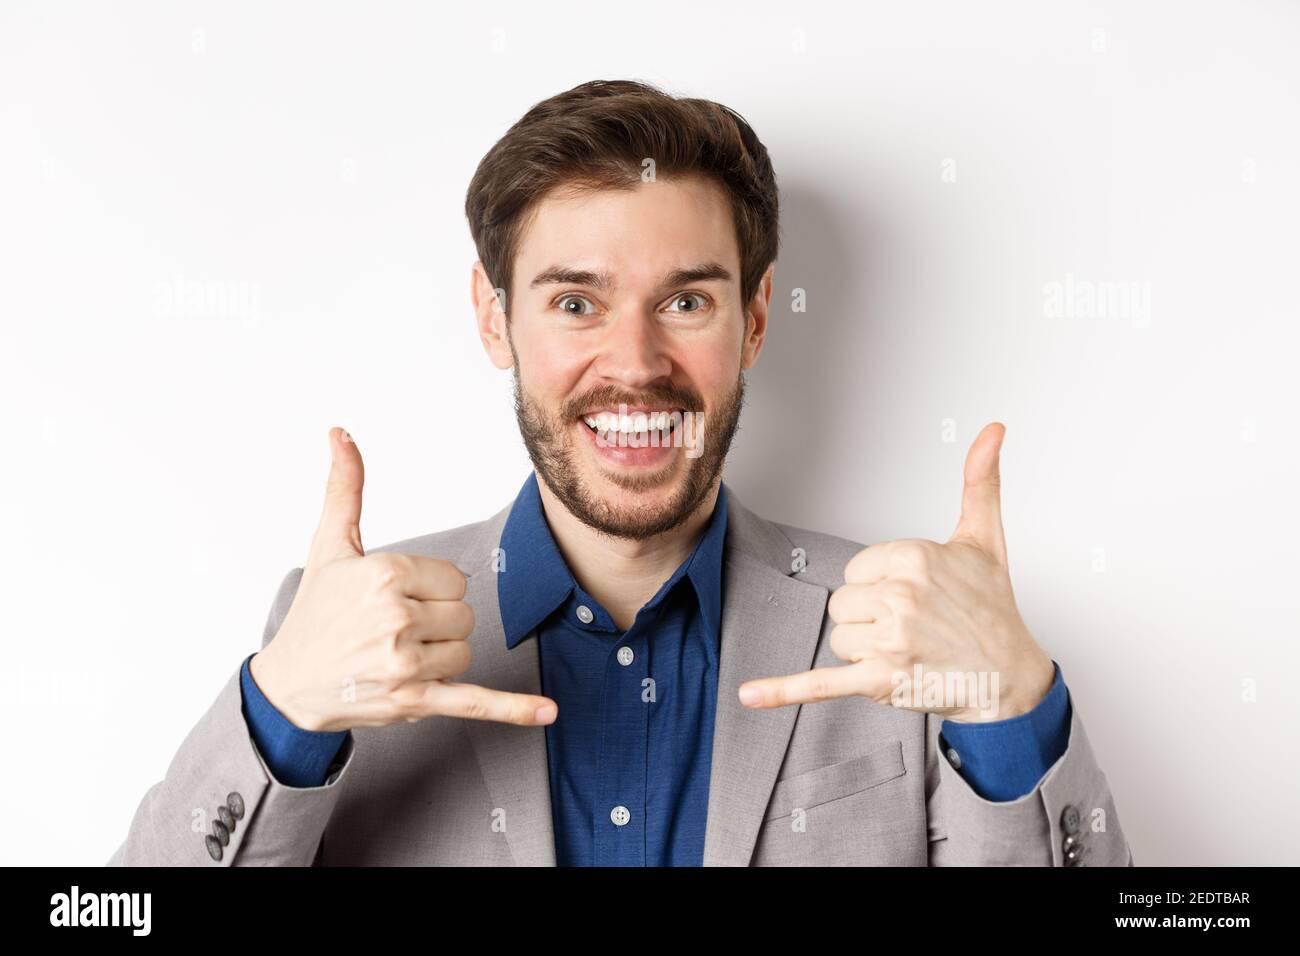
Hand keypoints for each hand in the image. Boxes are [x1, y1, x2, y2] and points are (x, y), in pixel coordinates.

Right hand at [251, 427, 557, 731]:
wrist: (287, 683)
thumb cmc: (314, 613)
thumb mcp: (329, 545)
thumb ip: (346, 488)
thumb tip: (341, 433)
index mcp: (385, 574)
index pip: (454, 580)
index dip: (430, 591)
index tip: (394, 601)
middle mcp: (396, 617)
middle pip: (464, 615)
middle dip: (437, 624)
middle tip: (393, 631)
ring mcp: (404, 663)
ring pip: (464, 652)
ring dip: (439, 658)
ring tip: (395, 657)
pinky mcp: (412, 702)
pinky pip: (473, 702)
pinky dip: (511, 709)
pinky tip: (547, 714)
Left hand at [738, 423, 1053, 721]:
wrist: (1010, 677)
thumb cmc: (992, 609)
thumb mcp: (984, 538)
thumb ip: (979, 481)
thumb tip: (993, 429)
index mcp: (913, 556)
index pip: (855, 570)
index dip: (881, 586)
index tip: (918, 597)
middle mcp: (901, 596)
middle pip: (842, 604)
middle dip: (870, 620)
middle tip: (916, 628)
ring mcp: (891, 640)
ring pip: (838, 639)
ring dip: (866, 652)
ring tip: (910, 652)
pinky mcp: (882, 681)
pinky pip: (822, 682)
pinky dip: (785, 690)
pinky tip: (749, 694)